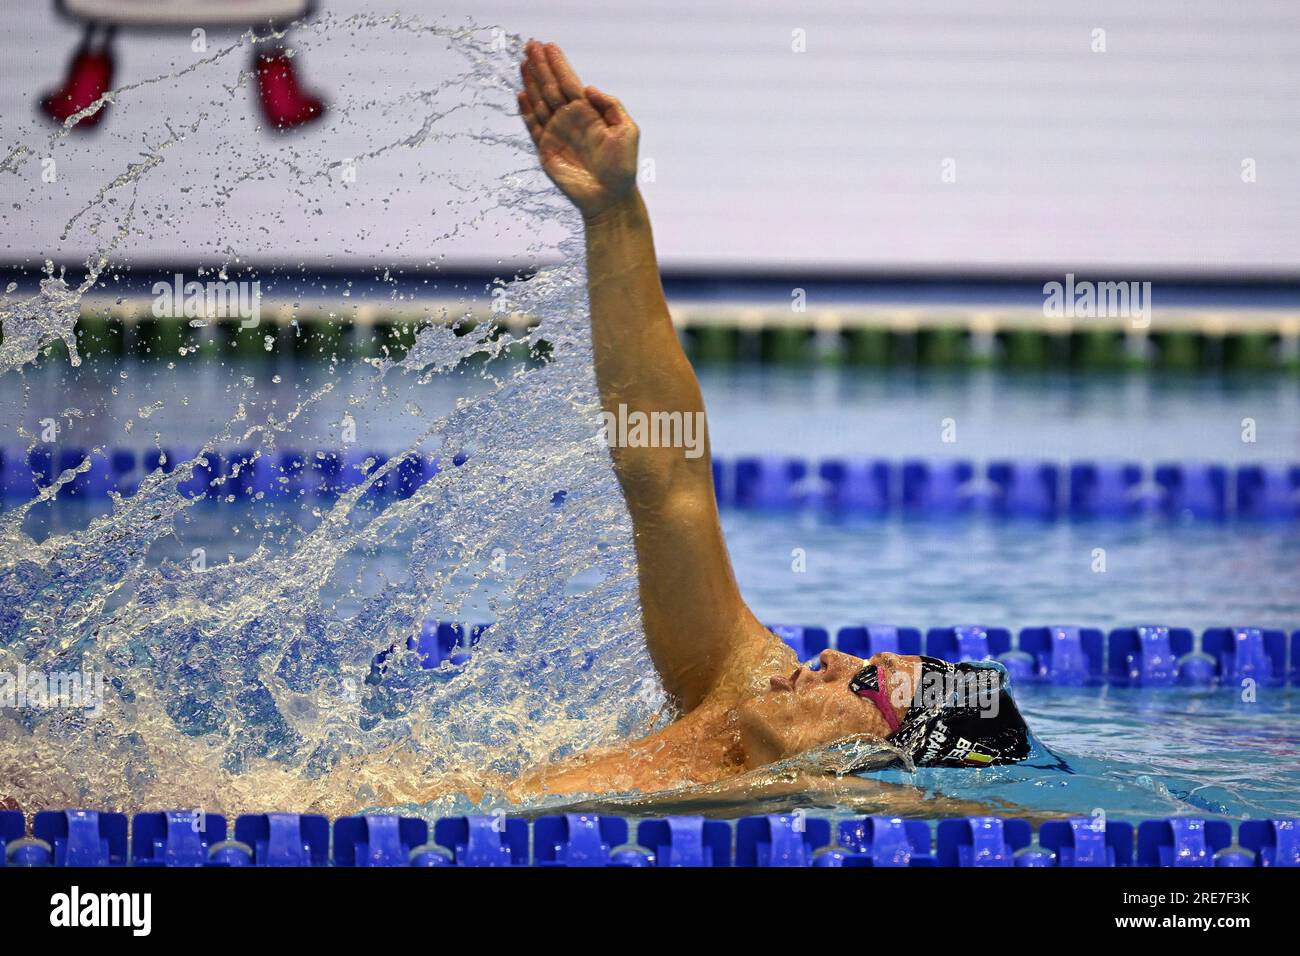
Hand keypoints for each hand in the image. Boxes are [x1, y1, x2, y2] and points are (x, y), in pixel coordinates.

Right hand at [517, 40, 638, 220]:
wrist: (610, 197)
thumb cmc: (622, 166)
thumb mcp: (627, 130)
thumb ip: (611, 106)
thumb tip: (589, 87)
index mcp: (588, 112)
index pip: (570, 82)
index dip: (558, 64)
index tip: (548, 46)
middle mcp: (570, 119)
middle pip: (551, 87)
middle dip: (541, 66)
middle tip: (530, 44)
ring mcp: (557, 133)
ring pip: (540, 102)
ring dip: (531, 82)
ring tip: (523, 62)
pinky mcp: (546, 150)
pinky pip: (533, 126)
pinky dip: (526, 111)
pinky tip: (521, 93)